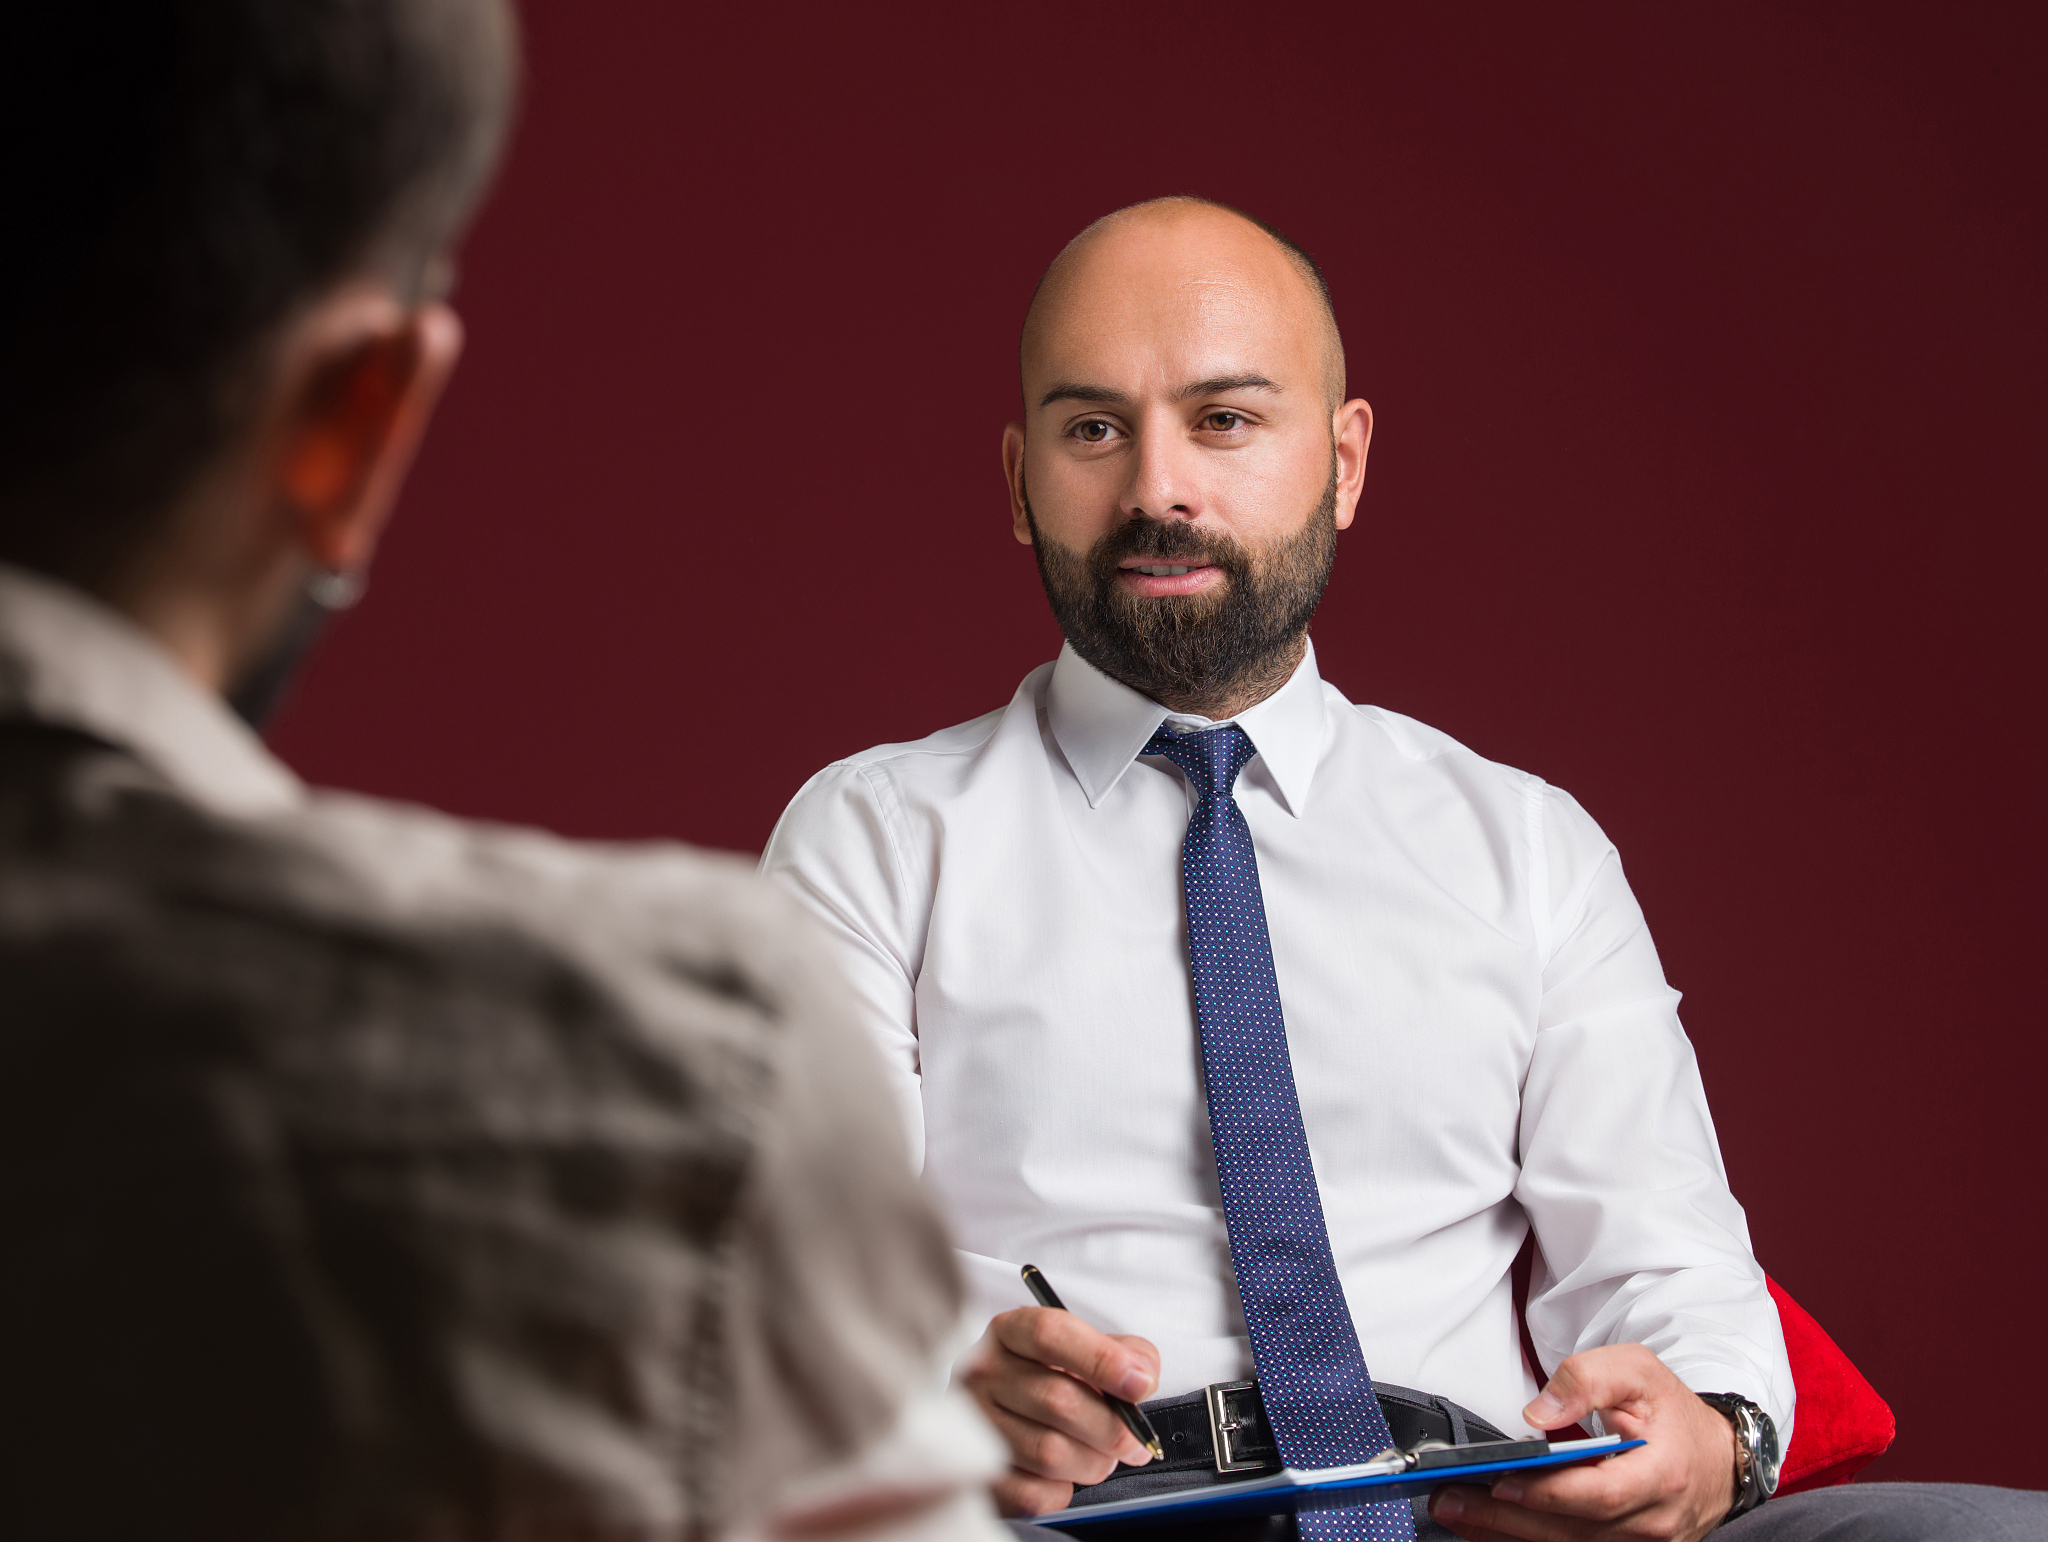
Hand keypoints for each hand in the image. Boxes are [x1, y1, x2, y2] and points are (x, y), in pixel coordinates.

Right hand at [956, 1307, 1159, 1515]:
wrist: (1005, 1413)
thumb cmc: (1051, 1379)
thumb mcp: (1086, 1348)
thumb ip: (1123, 1351)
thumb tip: (1141, 1377)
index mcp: (1010, 1332)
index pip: (1051, 1335)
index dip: (1102, 1360)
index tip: (1141, 1384)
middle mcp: (983, 1373)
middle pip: (1057, 1400)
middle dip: (1112, 1428)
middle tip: (1134, 1442)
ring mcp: (974, 1424)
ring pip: (1049, 1453)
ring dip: (1093, 1463)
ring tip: (1100, 1456)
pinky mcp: (977, 1475)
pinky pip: (1033, 1494)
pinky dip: (1063, 1491)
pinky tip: (1066, 1475)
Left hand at [1428, 1344, 1736, 1541]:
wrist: (1715, 1459)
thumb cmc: (1672, 1413)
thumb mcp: (1638, 1371)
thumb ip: (1587, 1379)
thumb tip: (1538, 1412)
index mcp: (1662, 1475)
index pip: (1599, 1495)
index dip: (1547, 1493)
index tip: (1500, 1482)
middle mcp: (1653, 1521)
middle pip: (1573, 1529)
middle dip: (1505, 1519)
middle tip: (1450, 1500)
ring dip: (1504, 1534)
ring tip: (1453, 1512)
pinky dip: (1523, 1540)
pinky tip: (1485, 1530)